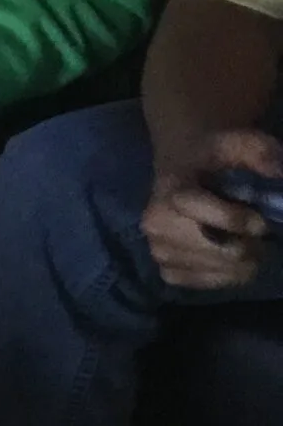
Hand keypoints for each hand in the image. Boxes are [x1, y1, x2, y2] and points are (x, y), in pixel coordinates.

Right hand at [142, 128, 282, 289]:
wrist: (181, 167)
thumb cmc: (212, 157)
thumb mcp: (235, 142)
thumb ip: (258, 152)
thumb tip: (279, 172)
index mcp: (170, 190)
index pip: (201, 212)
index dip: (235, 221)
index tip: (262, 224)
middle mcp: (155, 224)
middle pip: (212, 250)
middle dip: (246, 248)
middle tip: (261, 239)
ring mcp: (157, 249)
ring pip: (212, 269)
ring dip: (240, 264)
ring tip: (252, 249)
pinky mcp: (163, 268)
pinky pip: (200, 282)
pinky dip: (224, 276)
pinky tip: (234, 263)